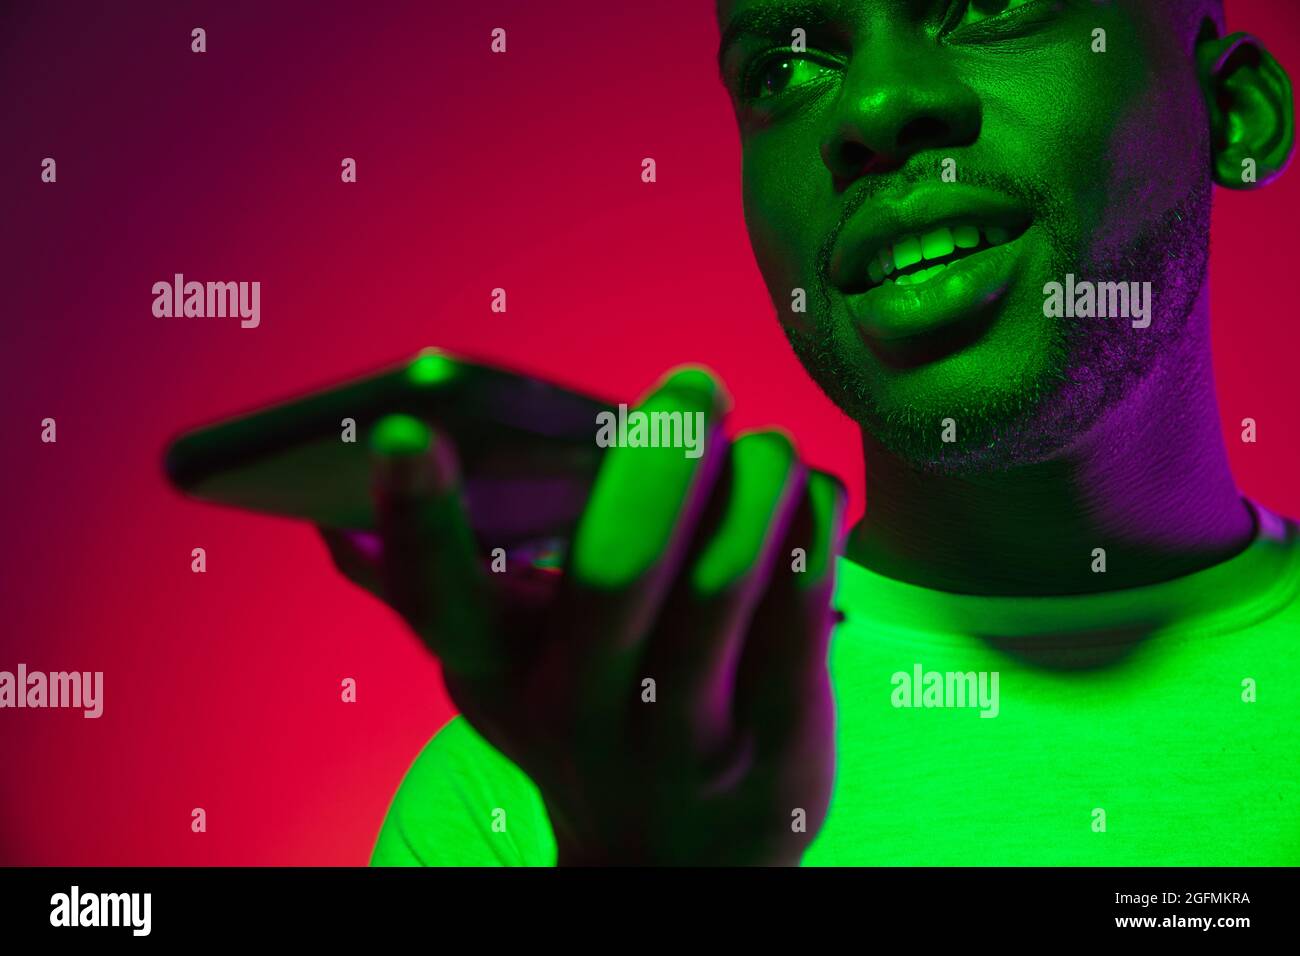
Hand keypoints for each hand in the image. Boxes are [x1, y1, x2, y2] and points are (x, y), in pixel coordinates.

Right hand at [319, 367, 844, 865]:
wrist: (673, 858)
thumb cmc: (579, 717)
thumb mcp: (498, 672)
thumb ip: (431, 591)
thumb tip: (329, 524)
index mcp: (493, 673)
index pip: (440, 599)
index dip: (420, 518)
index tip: (410, 434)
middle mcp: (579, 711)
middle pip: (619, 563)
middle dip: (666, 450)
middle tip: (694, 388)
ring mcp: (683, 734)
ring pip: (729, 565)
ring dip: (756, 472)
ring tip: (755, 447)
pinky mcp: (776, 734)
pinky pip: (805, 589)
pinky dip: (810, 513)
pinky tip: (801, 498)